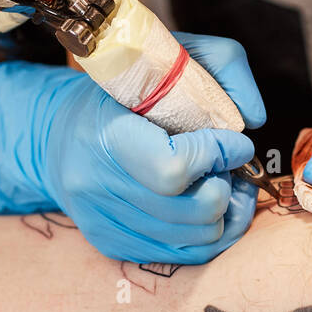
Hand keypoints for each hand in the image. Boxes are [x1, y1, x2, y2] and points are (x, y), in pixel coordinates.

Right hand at [0, 31, 265, 263]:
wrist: (57, 134)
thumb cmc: (123, 91)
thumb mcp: (168, 56)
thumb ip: (222, 65)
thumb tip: (253, 119)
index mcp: (107, 134)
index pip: (173, 169)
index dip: (216, 156)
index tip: (234, 142)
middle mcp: (97, 184)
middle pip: (193, 210)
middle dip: (226, 186)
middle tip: (228, 165)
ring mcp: (102, 221)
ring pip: (196, 239)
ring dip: (226, 211)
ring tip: (223, 182)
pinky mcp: (110, 244)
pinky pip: (182, 255)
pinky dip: (209, 232)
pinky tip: (207, 202)